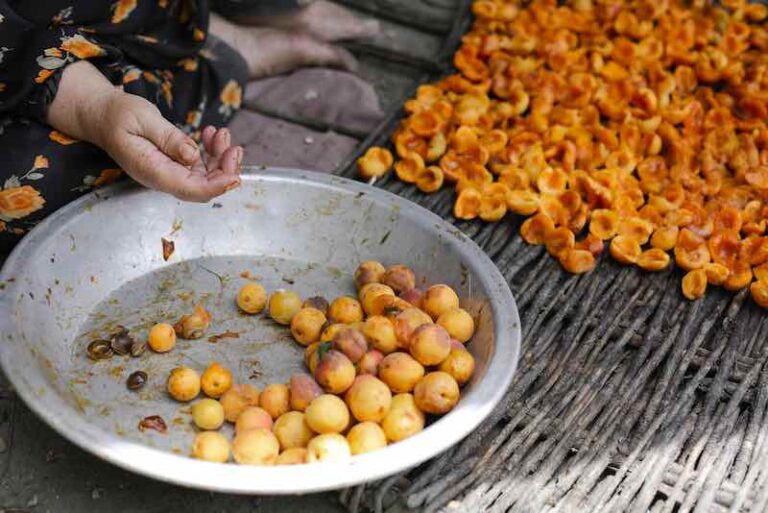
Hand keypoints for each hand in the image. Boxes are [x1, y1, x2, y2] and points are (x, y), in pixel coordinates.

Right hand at [96, 92, 241, 201]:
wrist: (104, 116)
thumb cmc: (118, 115)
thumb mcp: (144, 119)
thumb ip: (169, 139)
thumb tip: (193, 155)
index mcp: (152, 171)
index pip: (190, 189)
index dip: (216, 187)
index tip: (234, 177)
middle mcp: (163, 178)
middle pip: (203, 187)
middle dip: (224, 170)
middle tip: (234, 147)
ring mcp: (171, 173)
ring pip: (206, 176)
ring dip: (220, 158)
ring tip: (221, 133)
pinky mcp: (177, 165)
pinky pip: (201, 165)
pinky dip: (212, 152)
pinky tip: (211, 134)